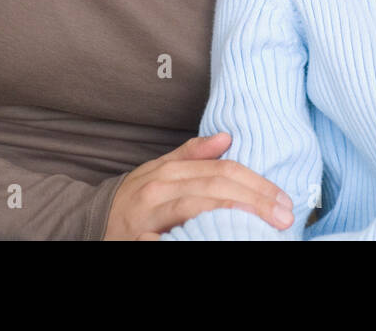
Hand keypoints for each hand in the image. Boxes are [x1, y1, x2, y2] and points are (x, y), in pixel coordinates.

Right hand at [103, 131, 295, 239]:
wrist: (90, 223)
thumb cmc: (133, 201)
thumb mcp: (159, 171)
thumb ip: (191, 155)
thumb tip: (226, 137)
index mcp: (169, 171)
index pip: (221, 170)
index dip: (256, 183)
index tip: (283, 199)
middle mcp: (160, 188)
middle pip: (216, 186)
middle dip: (255, 200)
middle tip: (285, 215)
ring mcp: (150, 215)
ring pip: (200, 207)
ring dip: (238, 214)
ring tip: (267, 227)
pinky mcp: (143, 238)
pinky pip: (180, 235)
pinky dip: (204, 233)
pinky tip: (228, 236)